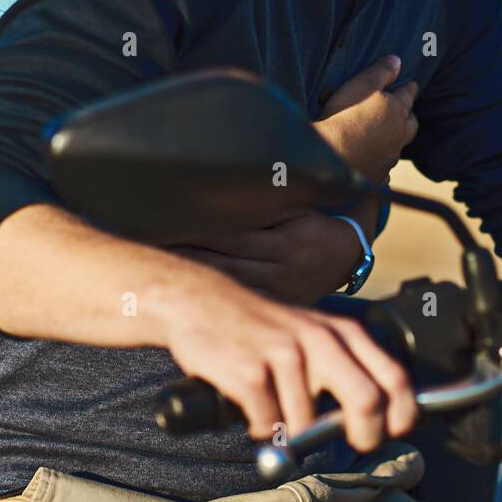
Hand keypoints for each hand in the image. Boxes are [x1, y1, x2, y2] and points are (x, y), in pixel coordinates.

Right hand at [159, 264, 419, 451]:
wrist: (200, 301)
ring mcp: (284, 355)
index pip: (394, 378)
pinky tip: (250, 406)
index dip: (401, 415)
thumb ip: (347, 367)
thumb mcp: (314, 334)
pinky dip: (258, 427)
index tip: (390, 432)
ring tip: (275, 408)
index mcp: (341, 331)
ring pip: (308, 425)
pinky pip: (267, 425)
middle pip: (367, 402)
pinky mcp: (250, 372)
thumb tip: (382, 420)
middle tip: (351, 443)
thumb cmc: (261, 327)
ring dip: (290, 431)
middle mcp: (319, 339)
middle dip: (364, 435)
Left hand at [174, 204, 375, 306]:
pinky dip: (218, 302)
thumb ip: (264, 204)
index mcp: (288, 240)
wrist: (347, 256)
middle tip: (154, 251)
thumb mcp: (297, 208)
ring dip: (198, 279)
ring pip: (233, 287)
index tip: (170, 226)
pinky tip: (193, 299)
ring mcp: (281, 293)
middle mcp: (283, 269)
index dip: (201, 232)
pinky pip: (245, 306)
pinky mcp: (278, 307)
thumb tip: (222, 193)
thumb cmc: (314, 223)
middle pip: (227, 263)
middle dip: (190, 257)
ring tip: (164, 274)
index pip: (234, 235)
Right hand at [315, 55, 418, 183]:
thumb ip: (381, 72)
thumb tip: (398, 61)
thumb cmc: (344, 116)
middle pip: (411, 124)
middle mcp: (398, 136)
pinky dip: (382, 161)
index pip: (408, 95)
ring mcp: (388, 158)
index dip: (410, 88)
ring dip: (395, 139)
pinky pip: (384, 168)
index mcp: (398, 111)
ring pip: (398, 146)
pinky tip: (375, 161)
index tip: (412, 85)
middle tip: (407, 111)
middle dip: (409, 116)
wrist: (329, 157)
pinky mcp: (376, 176)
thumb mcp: (362, 84)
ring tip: (388, 135)